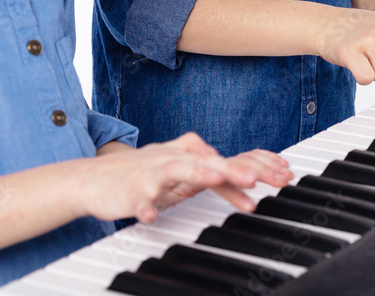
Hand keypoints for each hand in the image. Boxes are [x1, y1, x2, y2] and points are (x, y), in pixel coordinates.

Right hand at [79, 133, 290, 223]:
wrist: (93, 178)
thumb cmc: (139, 173)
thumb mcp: (179, 166)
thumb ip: (208, 165)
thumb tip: (242, 165)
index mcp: (188, 157)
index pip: (227, 159)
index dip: (255, 164)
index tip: (281, 175)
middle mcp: (173, 160)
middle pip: (209, 162)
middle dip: (234, 170)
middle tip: (259, 179)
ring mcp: (151, 174)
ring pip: (176, 170)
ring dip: (197, 172)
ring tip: (216, 176)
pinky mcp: (130, 192)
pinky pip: (139, 200)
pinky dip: (145, 206)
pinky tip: (151, 215)